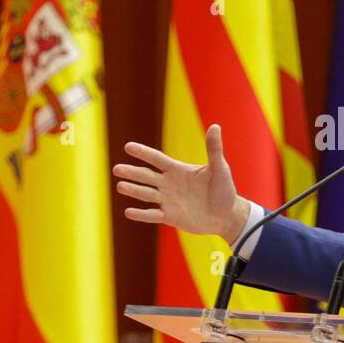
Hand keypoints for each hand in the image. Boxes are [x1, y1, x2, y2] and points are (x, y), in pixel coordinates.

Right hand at [112, 124, 250, 241]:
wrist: (227, 215)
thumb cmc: (224, 189)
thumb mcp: (219, 168)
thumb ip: (214, 149)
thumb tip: (215, 126)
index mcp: (178, 170)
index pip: (157, 159)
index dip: (144, 153)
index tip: (128, 146)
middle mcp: (169, 184)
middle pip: (147, 176)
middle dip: (132, 172)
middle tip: (116, 169)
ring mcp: (168, 200)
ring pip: (147, 194)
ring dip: (134, 191)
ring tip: (120, 186)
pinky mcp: (170, 217)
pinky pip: (153, 215)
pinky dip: (141, 214)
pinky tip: (128, 212)